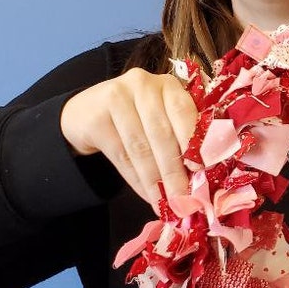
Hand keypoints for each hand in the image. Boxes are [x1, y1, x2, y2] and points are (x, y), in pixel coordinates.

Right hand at [60, 68, 197, 210]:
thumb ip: (180, 137)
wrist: (87, 112)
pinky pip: (121, 156)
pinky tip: (147, 196)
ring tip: (166, 204)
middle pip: (161, 133)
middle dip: (174, 171)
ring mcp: (116, 98)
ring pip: (141, 148)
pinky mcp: (96, 118)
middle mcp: (143, 84)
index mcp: (167, 84)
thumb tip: (200, 178)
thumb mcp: (161, 117)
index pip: (183, 112)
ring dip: (155, 181)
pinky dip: (136, 180)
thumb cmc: (137, 118)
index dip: (192, 142)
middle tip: (183, 200)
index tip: (200, 170)